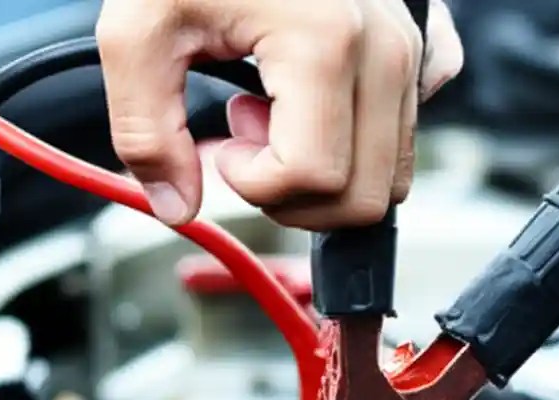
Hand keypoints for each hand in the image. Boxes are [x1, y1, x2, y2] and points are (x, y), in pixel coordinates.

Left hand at [97, 0, 462, 230]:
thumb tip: (176, 205)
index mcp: (324, 41)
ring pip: (389, 174)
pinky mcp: (421, 43)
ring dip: (323, 166)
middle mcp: (385, 46)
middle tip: (244, 138)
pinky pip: (408, 127)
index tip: (217, 146)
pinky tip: (310, 97)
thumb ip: (147, 131)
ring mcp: (412, 45)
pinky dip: (360, 138)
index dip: (253, 185)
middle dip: (292, 191)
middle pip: (363, 194)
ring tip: (271, 108)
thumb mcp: (137, 33)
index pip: (314, 178)